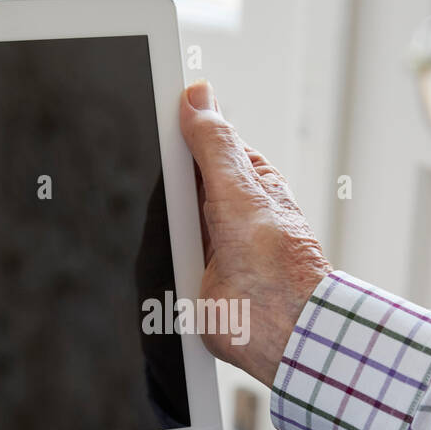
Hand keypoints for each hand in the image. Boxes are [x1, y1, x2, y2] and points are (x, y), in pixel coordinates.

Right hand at [179, 80, 331, 386]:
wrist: (276, 333)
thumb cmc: (278, 268)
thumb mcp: (241, 192)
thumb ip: (215, 146)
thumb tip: (198, 96)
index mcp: (248, 185)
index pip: (206, 145)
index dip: (179, 131)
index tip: (152, 109)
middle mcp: (229, 214)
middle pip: (178, 184)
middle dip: (163, 185)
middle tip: (158, 185)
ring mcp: (211, 247)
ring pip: (166, 222)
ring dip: (160, 227)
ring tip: (174, 236)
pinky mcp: (194, 280)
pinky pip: (162, 260)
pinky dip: (157, 260)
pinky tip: (162, 259)